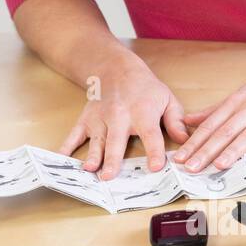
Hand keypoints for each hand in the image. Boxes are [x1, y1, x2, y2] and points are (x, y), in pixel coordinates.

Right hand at [58, 49, 190, 178]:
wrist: (115, 69)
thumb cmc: (145, 88)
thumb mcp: (167, 99)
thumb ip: (176, 121)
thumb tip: (186, 141)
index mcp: (142, 113)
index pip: (151, 135)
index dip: (154, 151)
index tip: (156, 167)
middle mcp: (119, 117)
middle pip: (116, 140)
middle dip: (113, 159)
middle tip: (109, 176)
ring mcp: (100, 119)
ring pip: (96, 140)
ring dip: (92, 155)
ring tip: (89, 170)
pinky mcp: (86, 120)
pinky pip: (74, 134)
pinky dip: (66, 147)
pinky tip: (60, 159)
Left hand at [170, 58, 245, 171]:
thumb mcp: (243, 94)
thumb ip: (216, 110)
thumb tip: (188, 120)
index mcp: (239, 101)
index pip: (211, 124)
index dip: (194, 142)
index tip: (179, 158)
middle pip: (226, 131)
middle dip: (206, 150)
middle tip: (190, 167)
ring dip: (236, 149)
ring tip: (220, 164)